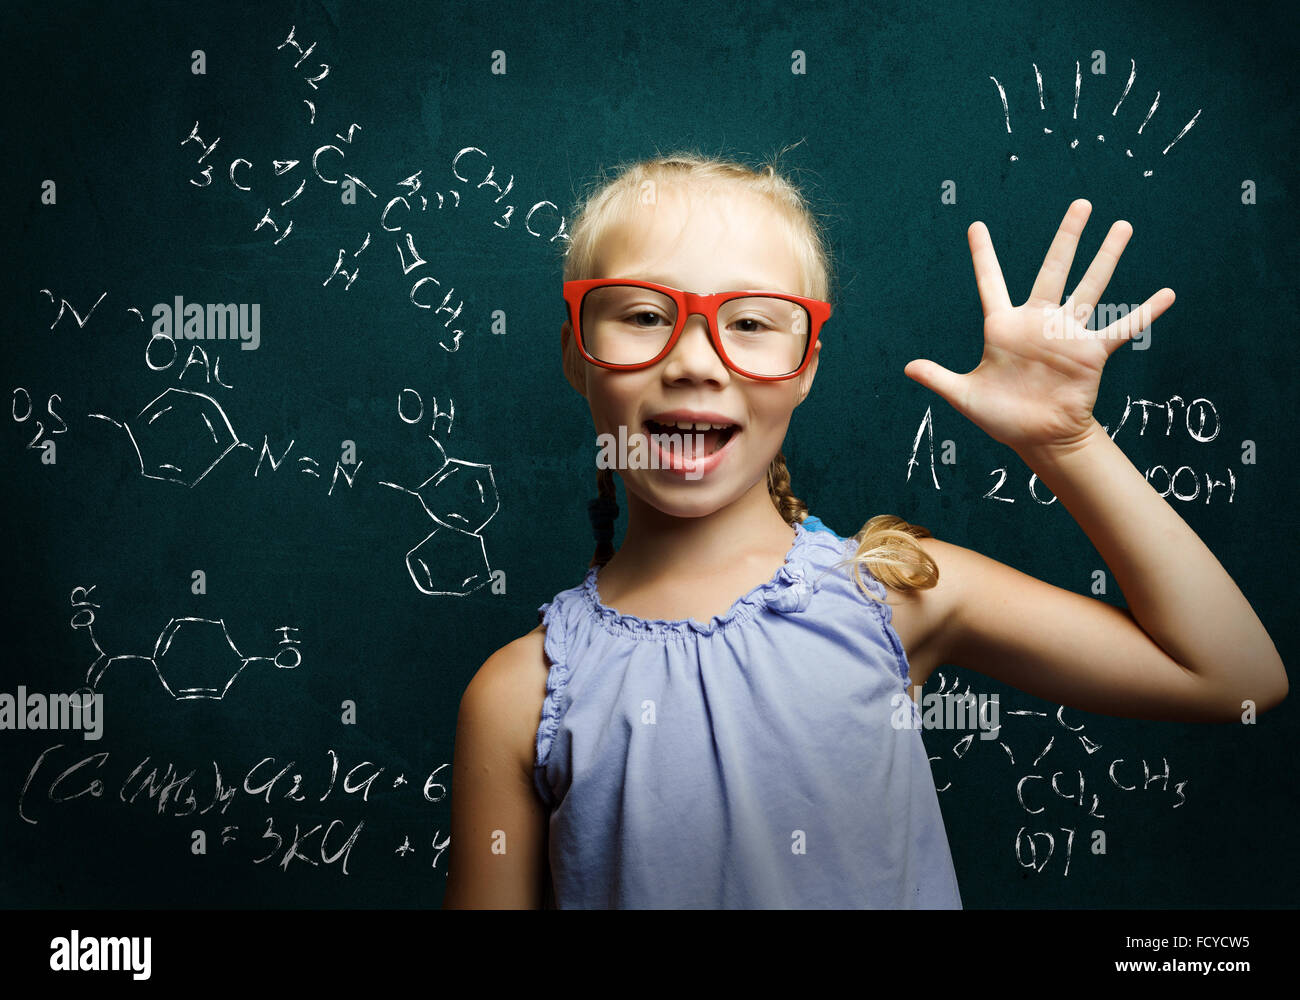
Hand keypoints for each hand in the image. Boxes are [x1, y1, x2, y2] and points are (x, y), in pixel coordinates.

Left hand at [903, 200, 1174, 455]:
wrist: (1038, 438)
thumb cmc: (1001, 416)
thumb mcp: (964, 396)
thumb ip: (938, 378)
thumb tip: (907, 367)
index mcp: (1003, 327)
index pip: (991, 283)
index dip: (983, 256)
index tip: (976, 225)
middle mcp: (1038, 322)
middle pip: (1053, 269)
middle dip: (1067, 237)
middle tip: (1081, 203)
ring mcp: (1067, 334)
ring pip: (1091, 286)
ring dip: (1107, 257)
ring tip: (1122, 225)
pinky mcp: (1091, 352)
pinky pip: (1122, 328)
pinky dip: (1144, 312)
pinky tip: (1167, 294)